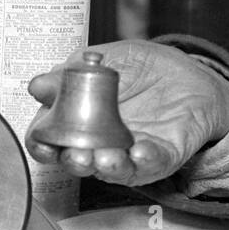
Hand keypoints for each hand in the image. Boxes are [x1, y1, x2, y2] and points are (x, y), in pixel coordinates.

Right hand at [24, 40, 228, 185]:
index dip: (42, 145)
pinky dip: (146, 159)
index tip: (44, 143)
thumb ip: (75, 72)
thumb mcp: (109, 60)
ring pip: (114, 170)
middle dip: (75, 161)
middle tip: (77, 153)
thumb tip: (38, 85)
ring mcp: (130, 152)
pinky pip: (153, 163)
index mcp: (79, 120)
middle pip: (79, 161)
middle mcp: (100, 143)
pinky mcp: (162, 155)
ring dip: (108, 166)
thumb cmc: (143, 68)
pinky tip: (141, 149)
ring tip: (106, 157)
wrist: (190, 74)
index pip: (51, 140)